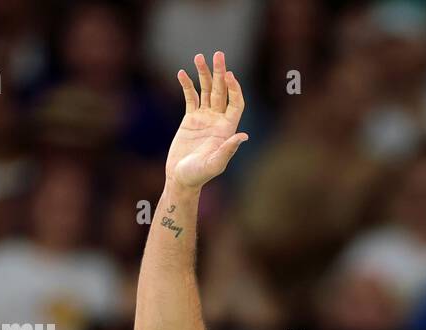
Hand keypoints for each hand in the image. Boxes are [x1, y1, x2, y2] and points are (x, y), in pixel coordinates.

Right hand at [167, 51, 248, 188]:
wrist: (181, 178)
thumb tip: (244, 136)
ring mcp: (204, 118)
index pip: (236, 103)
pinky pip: (190, 97)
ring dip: (203, 74)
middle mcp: (218, 121)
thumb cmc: (199, 175)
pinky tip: (182, 73)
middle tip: (218, 55)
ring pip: (206, 91)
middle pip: (222, 91)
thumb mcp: (215, 164)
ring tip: (198, 57)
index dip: (234, 89)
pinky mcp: (190, 119)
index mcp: (227, 129)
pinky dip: (187, 85)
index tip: (228, 75)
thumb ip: (228, 150)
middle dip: (220, 73)